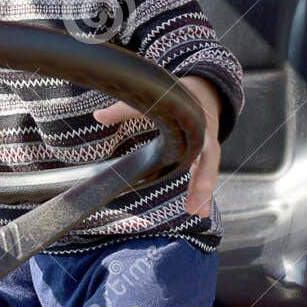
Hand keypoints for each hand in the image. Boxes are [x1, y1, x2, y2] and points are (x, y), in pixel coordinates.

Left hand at [93, 75, 222, 217]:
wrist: (204, 94)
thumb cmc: (178, 95)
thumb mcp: (156, 97)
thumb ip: (126, 109)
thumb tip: (98, 117)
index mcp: (194, 117)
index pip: (192, 130)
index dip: (188, 143)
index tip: (189, 159)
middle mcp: (205, 134)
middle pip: (208, 156)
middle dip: (204, 176)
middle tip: (200, 193)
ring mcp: (207, 148)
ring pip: (208, 170)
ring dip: (203, 192)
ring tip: (198, 212)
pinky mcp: (204, 159)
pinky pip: (205, 177)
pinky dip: (203, 194)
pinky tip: (200, 212)